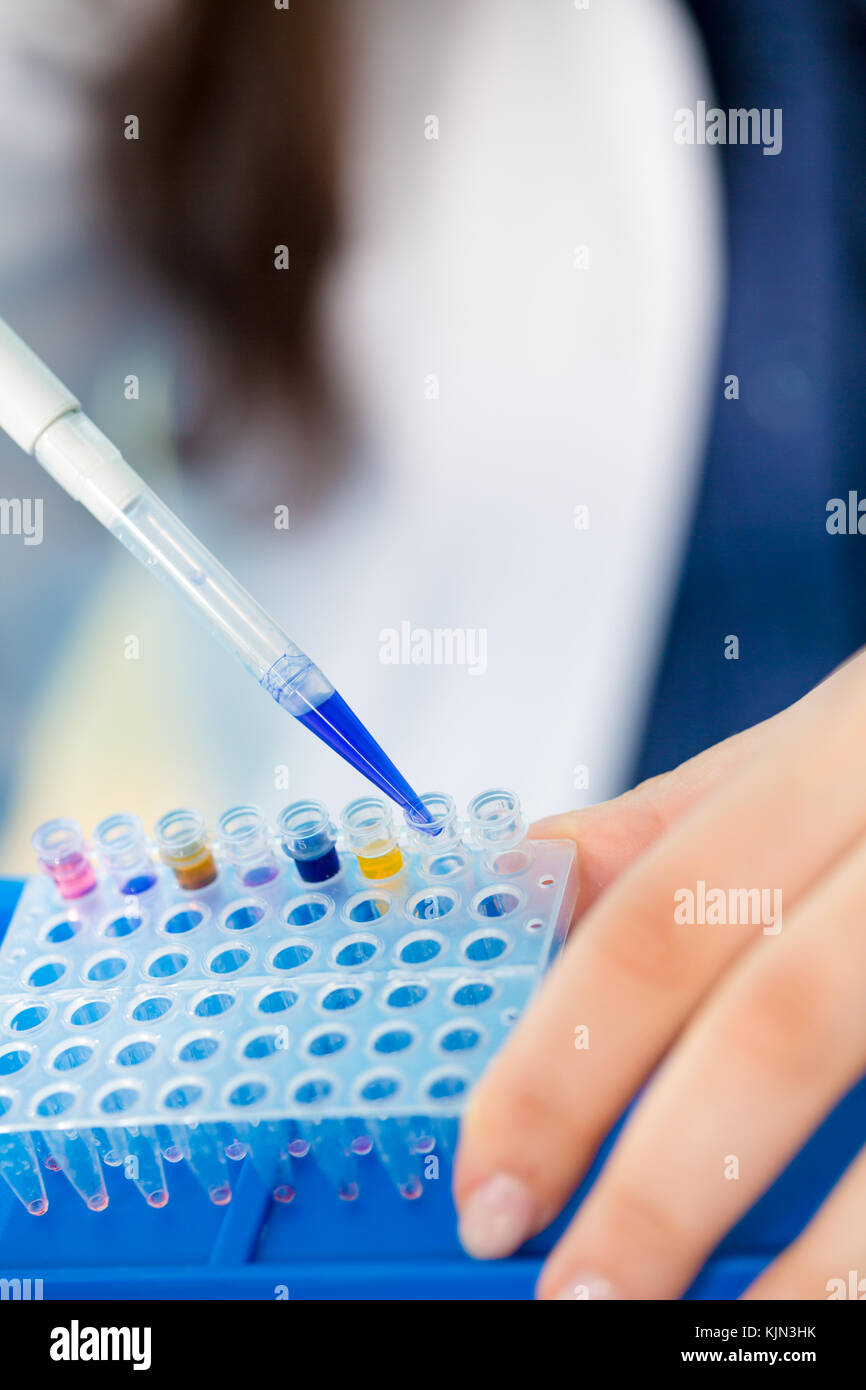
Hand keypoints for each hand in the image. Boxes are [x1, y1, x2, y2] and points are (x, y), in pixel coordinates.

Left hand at [453, 650, 865, 1298]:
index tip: (492, 1180)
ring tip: (692, 1343)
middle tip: (574, 1294)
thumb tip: (526, 882)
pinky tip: (830, 1305)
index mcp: (834, 762)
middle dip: (659, 1187)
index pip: (658, 922)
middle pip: (772, 1026)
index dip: (559, 1064)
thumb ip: (670, 822)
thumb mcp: (815, 743)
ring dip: (797, 1268)